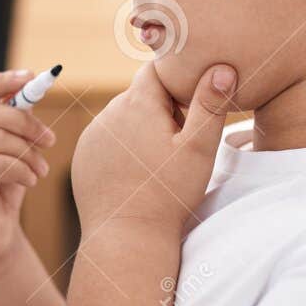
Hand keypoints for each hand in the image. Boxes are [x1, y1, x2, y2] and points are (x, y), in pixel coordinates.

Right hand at [0, 69, 57, 270]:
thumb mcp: (5, 153)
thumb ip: (11, 123)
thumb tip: (30, 88)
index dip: (3, 81)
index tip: (34, 78)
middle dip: (28, 124)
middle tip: (50, 141)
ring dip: (29, 153)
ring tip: (41, 170)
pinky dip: (22, 171)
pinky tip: (30, 182)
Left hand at [70, 61, 235, 235]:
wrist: (126, 237)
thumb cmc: (167, 195)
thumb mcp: (198, 149)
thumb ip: (211, 105)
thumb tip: (222, 67)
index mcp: (136, 104)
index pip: (158, 70)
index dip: (179, 82)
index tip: (192, 105)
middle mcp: (108, 113)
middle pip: (141, 95)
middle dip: (162, 109)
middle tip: (181, 140)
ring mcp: (92, 136)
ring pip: (123, 117)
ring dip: (141, 128)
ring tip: (159, 160)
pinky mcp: (83, 156)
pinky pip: (107, 140)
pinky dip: (123, 148)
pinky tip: (137, 171)